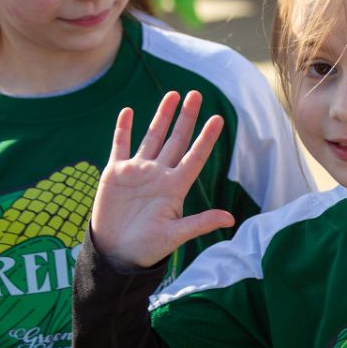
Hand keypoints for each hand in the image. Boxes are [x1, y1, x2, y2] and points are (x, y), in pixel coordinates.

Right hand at [89, 91, 235, 267]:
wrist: (115, 253)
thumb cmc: (147, 248)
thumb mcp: (174, 236)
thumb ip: (199, 224)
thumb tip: (230, 220)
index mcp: (174, 188)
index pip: (194, 157)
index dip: (206, 138)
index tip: (218, 119)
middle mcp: (158, 175)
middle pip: (176, 140)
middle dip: (186, 118)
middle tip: (196, 94)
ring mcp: (137, 171)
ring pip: (151, 137)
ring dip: (161, 116)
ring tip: (172, 95)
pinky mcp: (115, 173)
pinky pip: (120, 145)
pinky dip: (123, 129)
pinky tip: (129, 112)